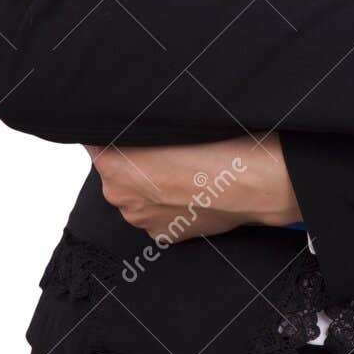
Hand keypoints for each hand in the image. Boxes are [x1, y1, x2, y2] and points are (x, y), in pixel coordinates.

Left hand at [84, 134, 302, 242]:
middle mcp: (120, 196)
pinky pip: (156, 211)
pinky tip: (192, 188)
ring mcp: (142, 219)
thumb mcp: (173, 118)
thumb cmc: (220, 146)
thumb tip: (124, 122)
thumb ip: (138, 123)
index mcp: (113, 164)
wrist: (258, 181)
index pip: (95, 141)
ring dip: (152, 181)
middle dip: (135, 157)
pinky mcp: (164, 235)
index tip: (131, 125)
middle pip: (115, 168)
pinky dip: (168, 201)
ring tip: (186, 166)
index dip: (114, 130)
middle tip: (169, 145)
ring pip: (137, 191)